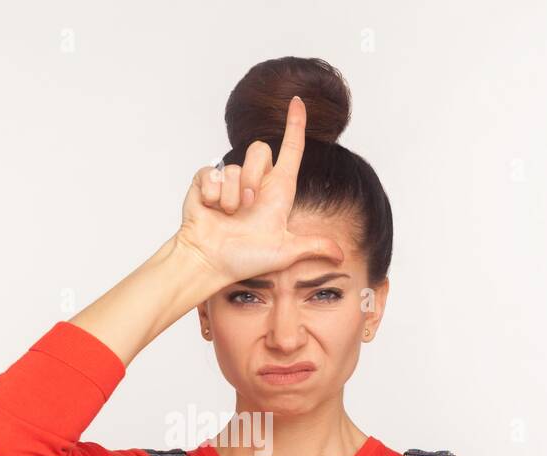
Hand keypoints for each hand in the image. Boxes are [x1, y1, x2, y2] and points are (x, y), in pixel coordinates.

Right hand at [174, 95, 345, 285]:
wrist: (210, 263)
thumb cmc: (244, 259)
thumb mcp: (284, 252)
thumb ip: (313, 247)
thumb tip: (341, 255)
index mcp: (277, 192)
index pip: (291, 151)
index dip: (295, 125)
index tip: (298, 102)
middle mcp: (255, 182)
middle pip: (260, 149)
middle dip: (253, 176)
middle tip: (248, 207)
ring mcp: (228, 182)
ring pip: (234, 166)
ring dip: (232, 195)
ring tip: (228, 215)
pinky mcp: (205, 182)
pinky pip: (211, 173)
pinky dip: (212, 194)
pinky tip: (211, 210)